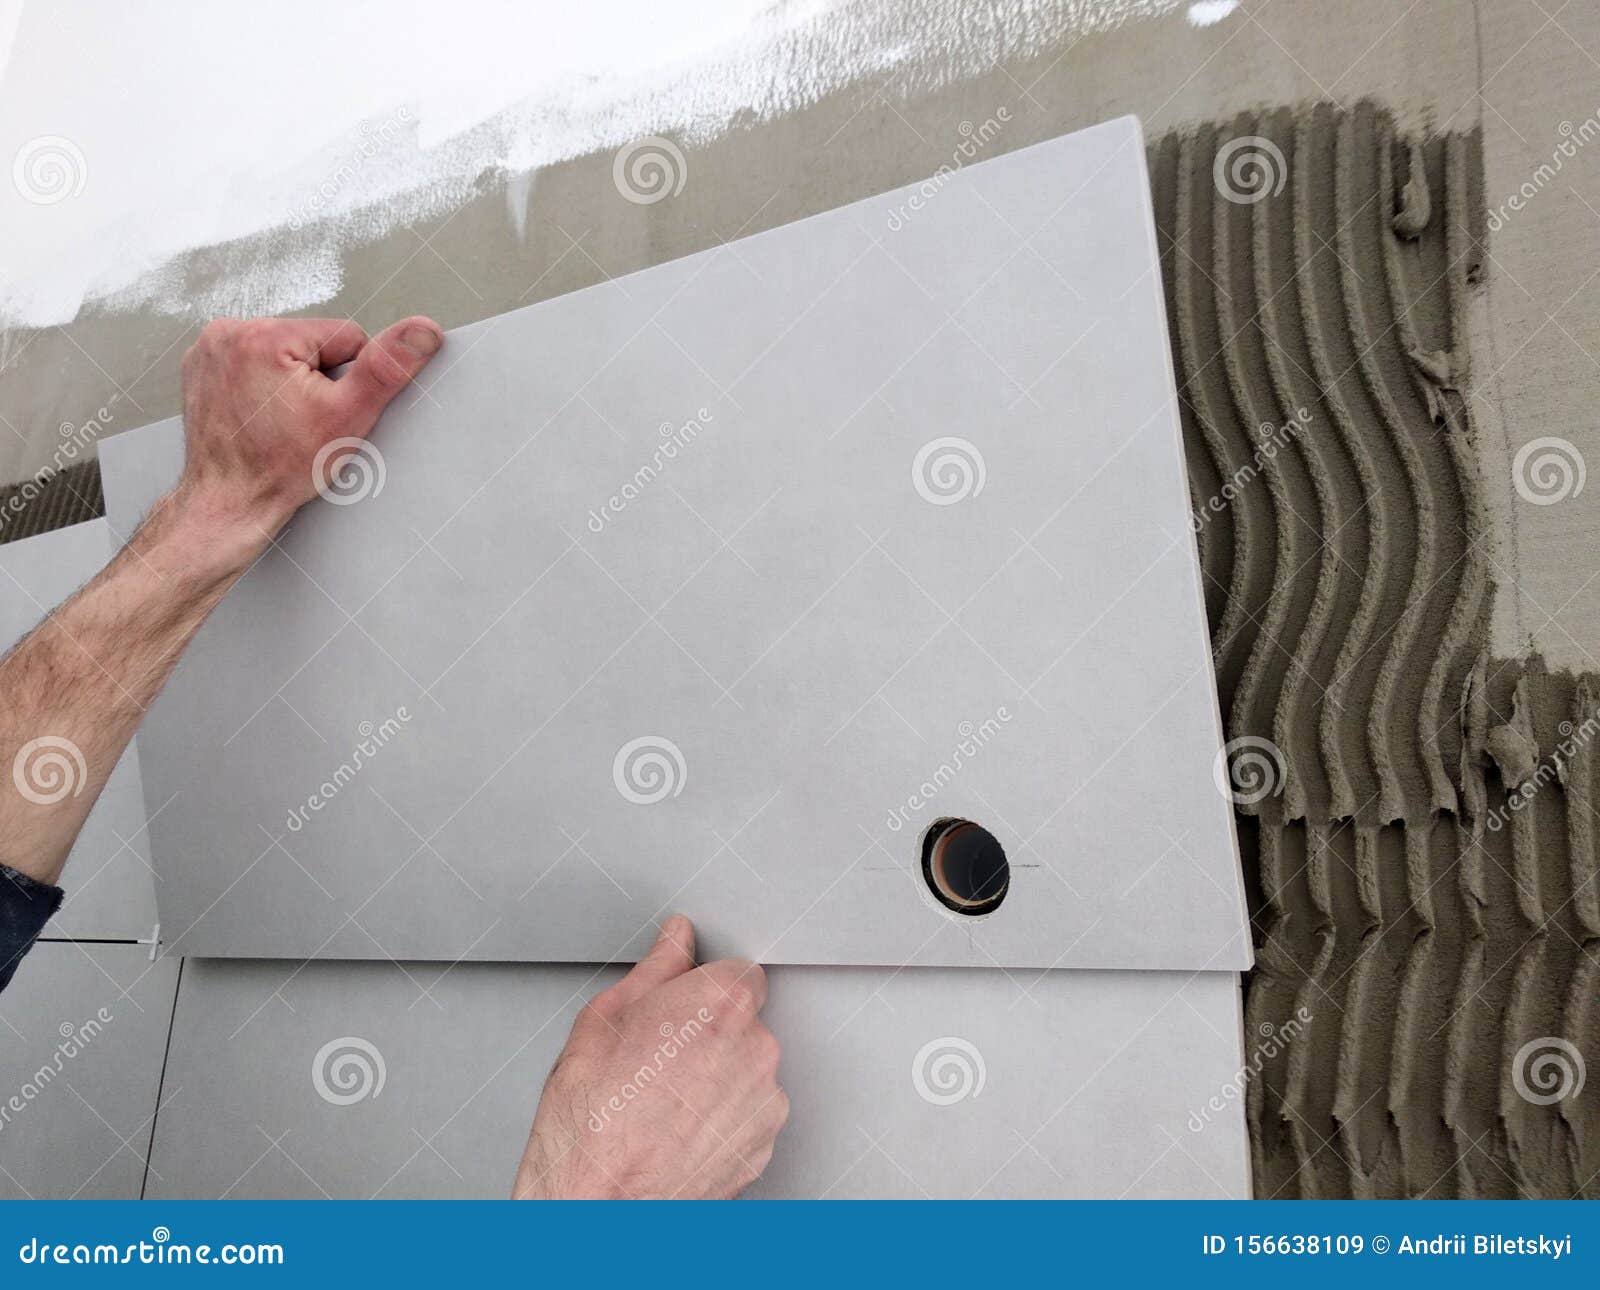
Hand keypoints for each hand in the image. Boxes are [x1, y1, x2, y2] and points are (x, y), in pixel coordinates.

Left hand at [169, 314, 442, 572]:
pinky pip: (254, 362)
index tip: (325, 410)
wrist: (228, 502)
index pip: (344, 337)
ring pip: (284, 352)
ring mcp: (210, 349)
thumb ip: (386, 368)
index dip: (349, 380)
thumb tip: (422, 330)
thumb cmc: (280, 468)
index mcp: (266, 336)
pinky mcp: (201, 366)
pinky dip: (262, 384)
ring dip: (290, 381)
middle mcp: (229, 332)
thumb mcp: (348, 417)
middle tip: (302, 420)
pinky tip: (261, 415)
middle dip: (317, 379)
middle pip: (310, 343)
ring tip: (280, 419)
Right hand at [513, 916, 788, 1198]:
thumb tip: (675, 940)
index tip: (681, 1003)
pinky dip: (723, 1118)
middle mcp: (755, 1049)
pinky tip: (679, 1127)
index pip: (737, 970)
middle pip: (745, 1020)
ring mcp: (764, 1101)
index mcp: (718, 1004)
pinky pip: (749, 1114)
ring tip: (664, 1100)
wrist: (593, 1207)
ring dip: (718, 1076)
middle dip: (710, 1032)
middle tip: (659, 1057)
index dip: (704, 987)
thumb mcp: (603, 1020)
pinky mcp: (763, 1144)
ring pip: (747, 1069)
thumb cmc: (590, 1122)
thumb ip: (655, 969)